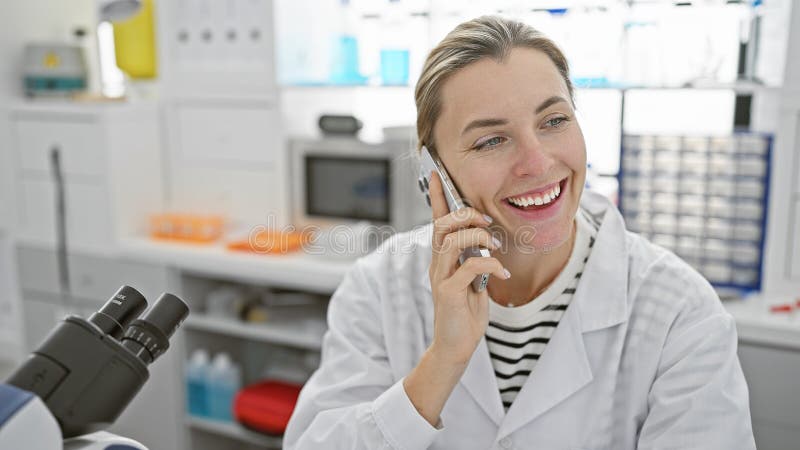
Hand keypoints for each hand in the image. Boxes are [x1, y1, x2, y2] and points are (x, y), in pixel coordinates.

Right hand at [427, 171, 508, 366]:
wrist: (456, 345)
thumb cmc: (465, 312)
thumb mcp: (472, 279)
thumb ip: (474, 258)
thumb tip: (485, 240)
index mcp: (442, 258)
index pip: (437, 221)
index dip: (436, 196)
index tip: (436, 173)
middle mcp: (437, 264)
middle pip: (442, 225)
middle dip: (465, 215)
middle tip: (486, 221)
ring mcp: (440, 278)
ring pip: (452, 241)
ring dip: (478, 238)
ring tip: (494, 247)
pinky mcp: (447, 293)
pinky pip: (470, 267)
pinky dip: (490, 265)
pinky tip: (502, 274)